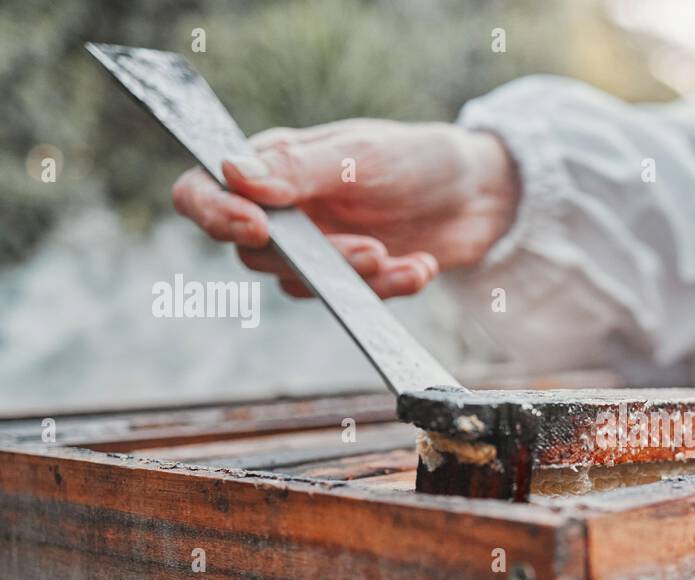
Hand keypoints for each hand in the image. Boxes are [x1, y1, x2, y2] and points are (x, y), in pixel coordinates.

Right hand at [171, 118, 519, 297]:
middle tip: (372, 250)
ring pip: (304, 285)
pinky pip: (351, 299)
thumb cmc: (417, 157)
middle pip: (255, 253)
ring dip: (358, 279)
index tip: (257, 228)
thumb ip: (298, 169)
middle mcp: (283, 210)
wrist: (481, 193)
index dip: (214, 214)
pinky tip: (423, 266)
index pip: (202, 191)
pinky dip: (390, 288)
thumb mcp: (361, 155)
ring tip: (407, 259)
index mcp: (271, 165)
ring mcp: (316, 248)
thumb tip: (231, 173)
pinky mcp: (351, 279)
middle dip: (317, 259)